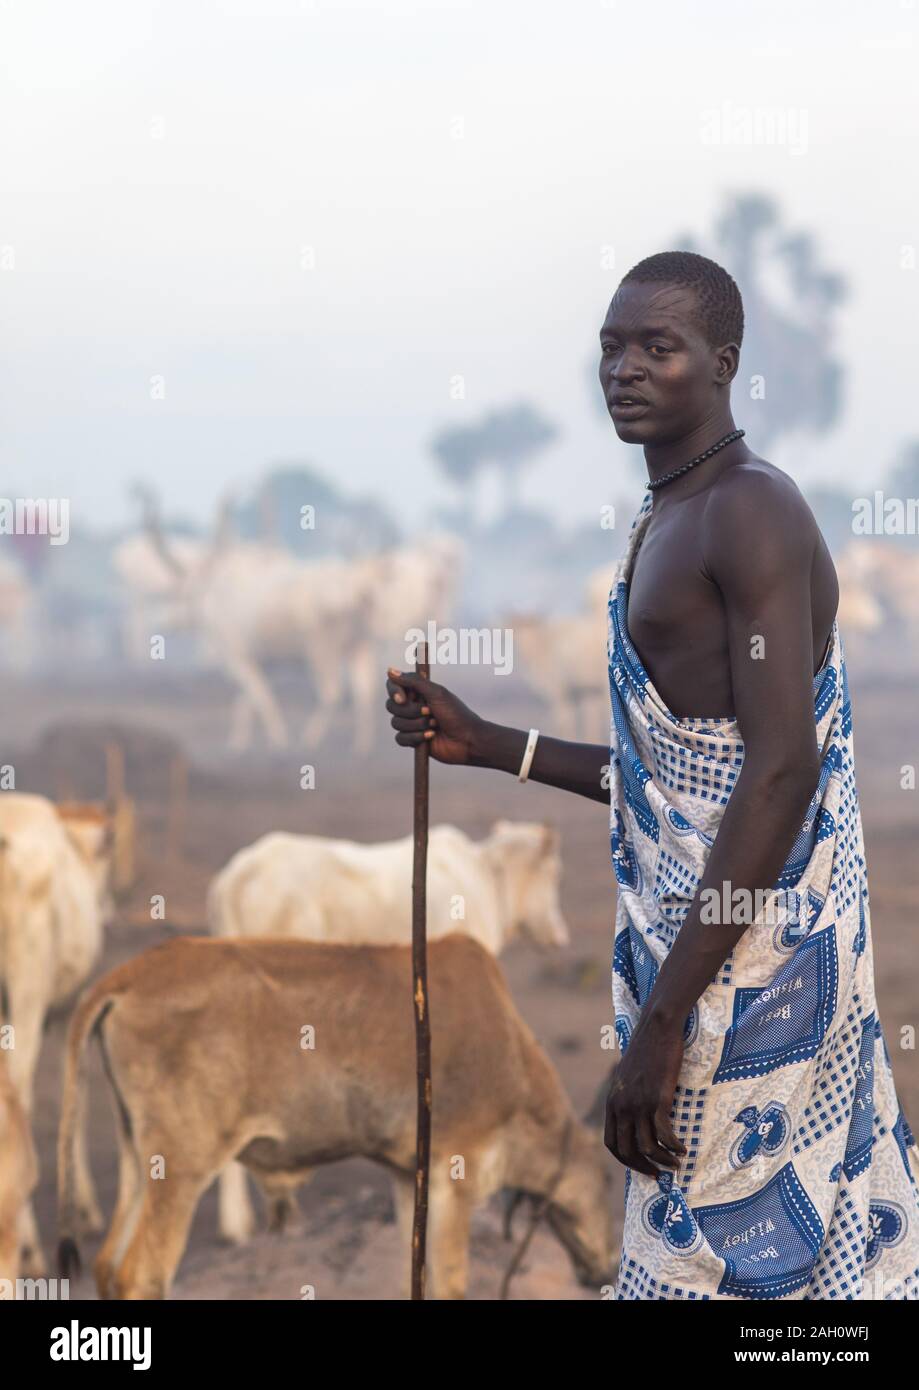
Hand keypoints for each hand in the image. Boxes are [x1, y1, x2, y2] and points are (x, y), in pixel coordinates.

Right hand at [384, 667, 486, 765]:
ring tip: (434, 725)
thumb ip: (413, 681)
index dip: (395, 692)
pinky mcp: (412, 740)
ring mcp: (411, 723)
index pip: (393, 686)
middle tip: (430, 712)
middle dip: (411, 711)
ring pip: (396, 723)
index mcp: (418, 692)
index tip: (403, 698)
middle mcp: (412, 706)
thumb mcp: (436, 693)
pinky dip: (416, 737)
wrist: (467, 740)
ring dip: (417, 725)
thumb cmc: (456, 714)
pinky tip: (431, 736)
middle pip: (392, 706)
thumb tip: (390, 670)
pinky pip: (400, 738)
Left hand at [603, 1017, 686, 1177]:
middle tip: (660, 1173)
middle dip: (644, 1167)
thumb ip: (628, 1097)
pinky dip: (674, 1146)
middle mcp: (622, 1106)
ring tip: (677, 1163)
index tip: (643, 1166)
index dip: (626, 1161)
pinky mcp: (658, 1099)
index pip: (612, 1144)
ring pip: (647, 1147)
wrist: (656, 1028)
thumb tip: (637, 1117)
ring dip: (663, 1160)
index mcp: (612, 1102)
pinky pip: (664, 1134)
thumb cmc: (646, 1050)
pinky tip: (683, 1148)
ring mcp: (639, 1104)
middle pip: (627, 1150)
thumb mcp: (628, 1076)